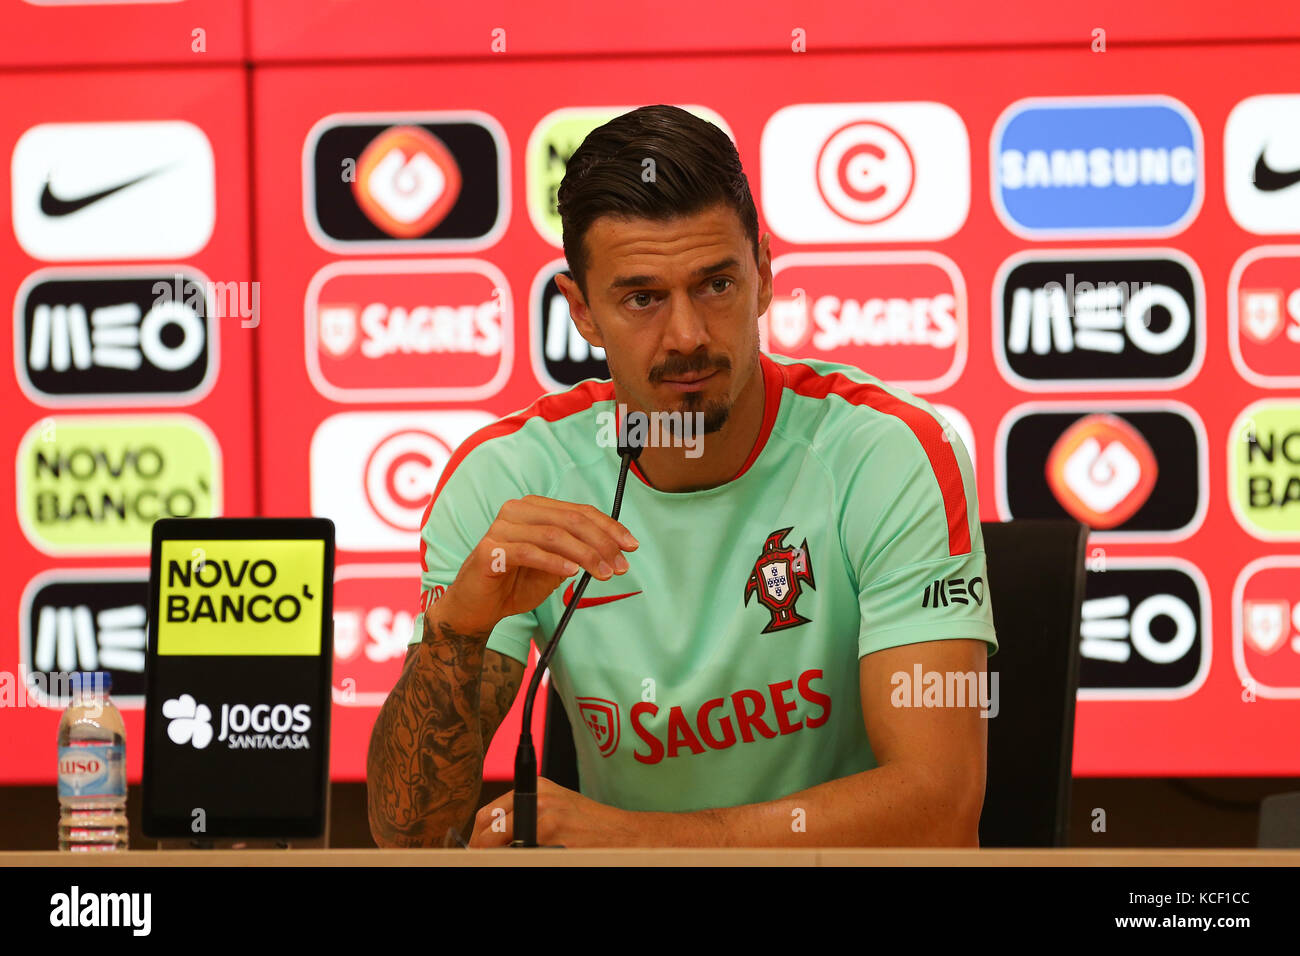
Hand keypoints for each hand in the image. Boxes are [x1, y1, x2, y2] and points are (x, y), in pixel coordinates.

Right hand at [439, 495, 638, 632]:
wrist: (475, 609)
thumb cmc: (513, 584)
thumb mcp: (553, 567)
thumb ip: (576, 553)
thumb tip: (611, 550)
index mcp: (533, 508)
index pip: (578, 511)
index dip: (609, 527)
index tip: (631, 545)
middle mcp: (516, 511)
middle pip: (570, 520)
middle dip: (602, 542)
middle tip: (620, 565)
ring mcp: (501, 528)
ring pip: (553, 535)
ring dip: (585, 554)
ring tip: (604, 573)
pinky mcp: (489, 550)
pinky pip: (529, 552)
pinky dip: (555, 561)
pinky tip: (573, 572)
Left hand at [467, 777, 654, 847]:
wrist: (625, 835)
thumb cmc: (594, 827)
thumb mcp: (560, 809)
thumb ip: (529, 814)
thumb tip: (495, 835)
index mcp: (537, 788)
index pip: (488, 812)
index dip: (478, 836)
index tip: (476, 850)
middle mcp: (537, 797)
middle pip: (487, 825)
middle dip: (479, 847)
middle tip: (480, 859)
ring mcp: (543, 815)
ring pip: (497, 841)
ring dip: (495, 855)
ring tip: (499, 861)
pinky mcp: (550, 833)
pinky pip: (518, 852)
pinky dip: (516, 858)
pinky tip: (528, 860)